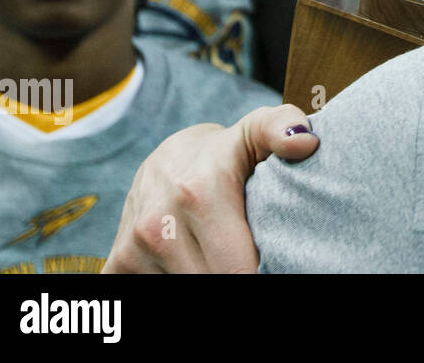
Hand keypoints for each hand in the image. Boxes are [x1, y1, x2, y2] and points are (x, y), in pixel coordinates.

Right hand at [102, 104, 318, 272]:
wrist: (169, 157)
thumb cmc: (228, 152)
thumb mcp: (257, 131)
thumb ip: (284, 129)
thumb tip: (305, 142)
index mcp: (198, 195)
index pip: (240, 270)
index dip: (264, 269)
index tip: (275, 259)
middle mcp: (159, 225)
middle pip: (216, 282)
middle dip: (241, 273)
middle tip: (251, 255)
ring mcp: (133, 247)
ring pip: (186, 289)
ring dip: (209, 276)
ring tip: (222, 253)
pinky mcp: (118, 263)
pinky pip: (149, 293)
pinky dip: (177, 281)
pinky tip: (193, 261)